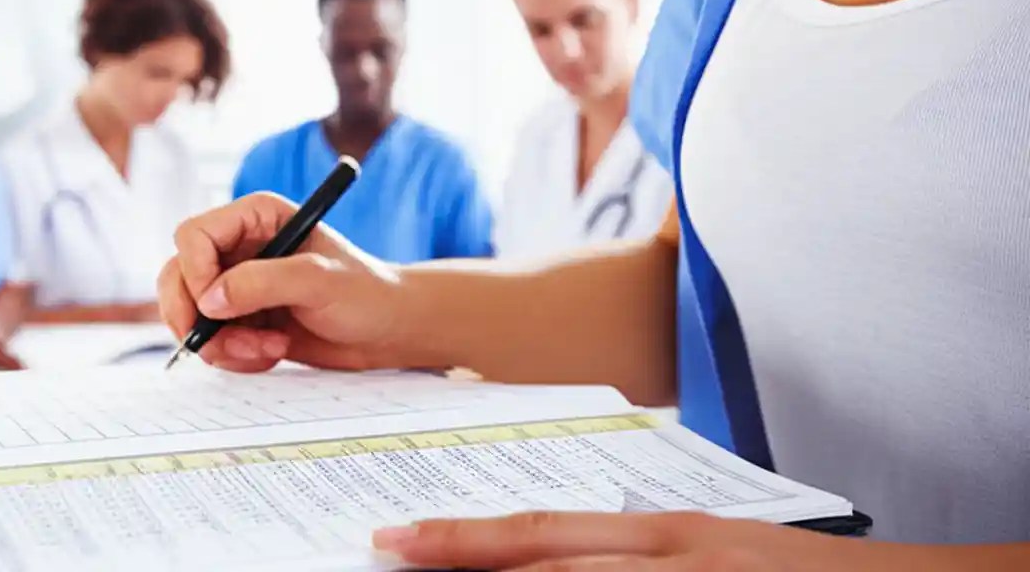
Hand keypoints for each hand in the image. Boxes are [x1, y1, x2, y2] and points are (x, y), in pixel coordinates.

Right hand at [158, 192, 416, 372]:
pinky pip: (212, 341)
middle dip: (196, 317)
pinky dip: (234, 356)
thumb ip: (264, 283)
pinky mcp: (241, 320)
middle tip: (223, 343)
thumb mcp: (319, 281)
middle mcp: (239, 248)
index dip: (195, 272)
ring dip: (221, 343)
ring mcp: (237, 286)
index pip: (194, 235)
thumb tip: (210, 299)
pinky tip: (273, 353)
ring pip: (190, 315)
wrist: (387, 331)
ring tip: (268, 349)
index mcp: (256, 218)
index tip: (214, 306)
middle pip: (178, 276)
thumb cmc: (366, 293)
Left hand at [371, 511, 893, 570]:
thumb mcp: (707, 547)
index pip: (540, 532)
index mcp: (662, 532)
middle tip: (390, 557)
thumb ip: (634, 548)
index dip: (461, 538)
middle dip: (461, 559)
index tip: (396, 540)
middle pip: (543, 565)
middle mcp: (669, 559)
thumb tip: (551, 556)